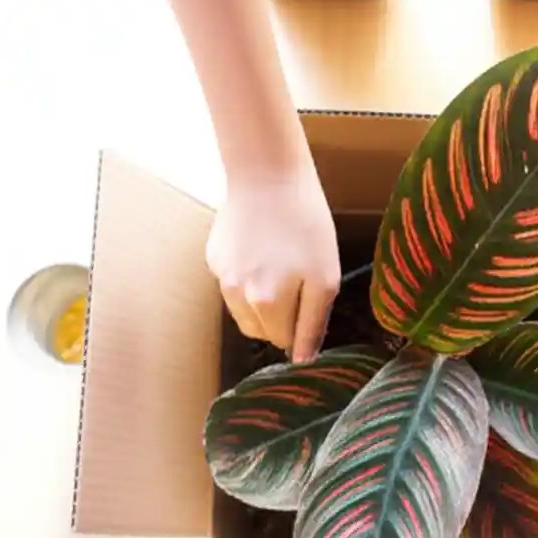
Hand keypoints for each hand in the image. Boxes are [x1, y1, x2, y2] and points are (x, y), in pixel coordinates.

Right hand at [206, 166, 339, 362]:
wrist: (268, 177)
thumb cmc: (307, 226)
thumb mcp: (325, 278)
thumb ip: (312, 324)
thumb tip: (301, 360)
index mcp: (266, 306)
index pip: (283, 340)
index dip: (299, 325)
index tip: (308, 304)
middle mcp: (236, 298)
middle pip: (261, 330)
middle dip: (280, 316)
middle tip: (297, 282)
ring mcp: (220, 278)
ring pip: (244, 311)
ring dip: (261, 301)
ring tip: (278, 265)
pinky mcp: (212, 260)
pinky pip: (232, 284)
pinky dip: (246, 277)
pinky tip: (259, 249)